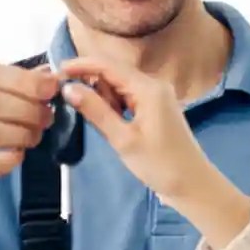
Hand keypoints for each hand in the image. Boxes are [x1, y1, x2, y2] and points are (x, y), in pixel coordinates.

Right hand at [57, 57, 220, 203]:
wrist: (192, 185)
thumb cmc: (160, 164)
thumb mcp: (122, 139)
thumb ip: (95, 111)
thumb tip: (68, 88)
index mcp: (148, 88)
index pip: (108, 65)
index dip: (81, 64)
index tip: (57, 71)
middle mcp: (154, 85)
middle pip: (114, 72)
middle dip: (92, 84)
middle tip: (75, 106)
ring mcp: (156, 96)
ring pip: (120, 85)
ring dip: (104, 98)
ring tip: (102, 123)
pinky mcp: (156, 107)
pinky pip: (129, 97)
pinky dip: (115, 105)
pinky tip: (111, 122)